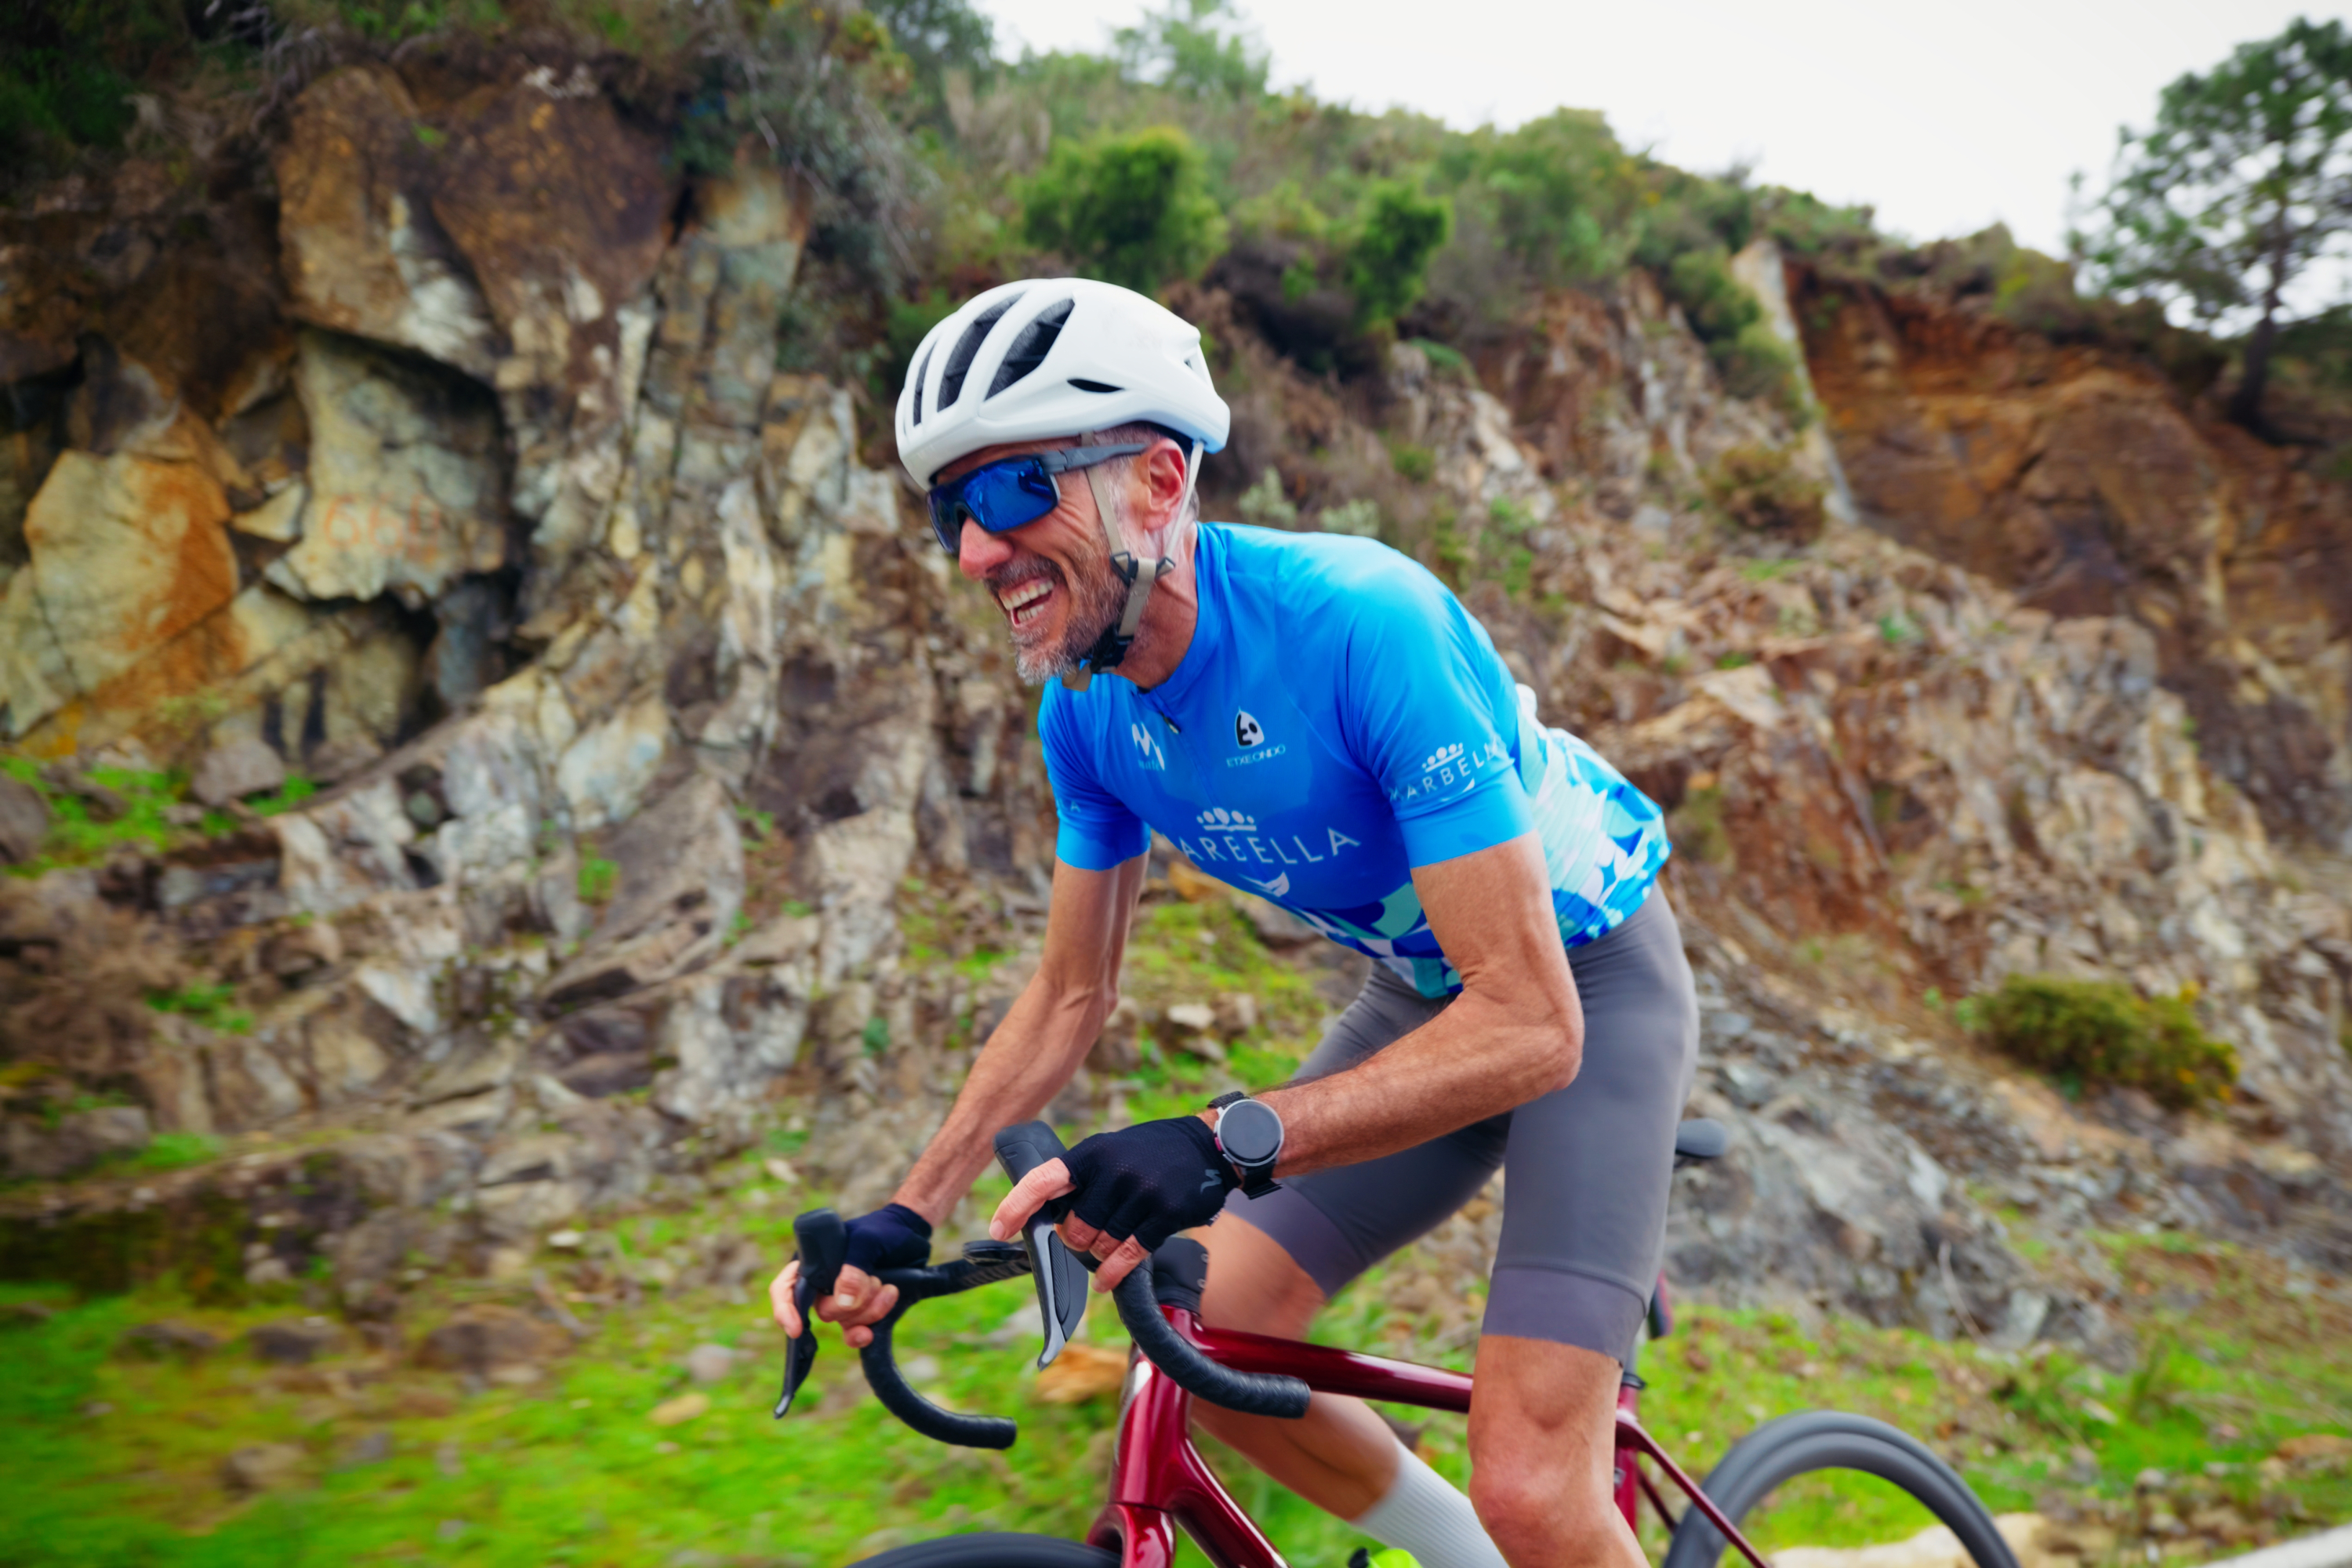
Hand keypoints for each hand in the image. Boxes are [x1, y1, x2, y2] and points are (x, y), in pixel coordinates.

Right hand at [768, 1204, 932, 1348]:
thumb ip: (854, 1267)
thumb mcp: (868, 1241)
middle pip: (823, 1310)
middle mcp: (824, 1284)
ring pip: (843, 1323)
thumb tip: (842, 1301)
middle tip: (875, 1280)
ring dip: (869, 1311)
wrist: (911, 1235)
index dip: (785, 1309)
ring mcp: (843, 1300)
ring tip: (889, 1288)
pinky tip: (871, 1332)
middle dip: (851, 1304)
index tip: (796, 1329)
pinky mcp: (861, 1312)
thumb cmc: (884, 1230)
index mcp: (814, 1262)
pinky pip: (853, 1333)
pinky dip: (862, 1334)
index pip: (786, 1287)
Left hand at [989, 1116, 1234, 1290]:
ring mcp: (1141, 1192)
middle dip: (1076, 1241)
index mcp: (1092, 1153)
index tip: (997, 1230)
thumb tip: (1048, 1219)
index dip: (1015, 1206)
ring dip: (1100, 1254)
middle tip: (1088, 1236)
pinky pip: (1128, 1255)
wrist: (1208, 1146)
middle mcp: (1113, 1170)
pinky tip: (1106, 1280)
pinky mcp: (1164, 1214)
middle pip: (1073, 1229)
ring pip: (1100, 1245)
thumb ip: (1083, 1180)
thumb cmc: (1151, 1153)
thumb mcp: (1111, 1150)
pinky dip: (1113, 1273)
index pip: (1042, 1181)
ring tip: (1110, 1244)